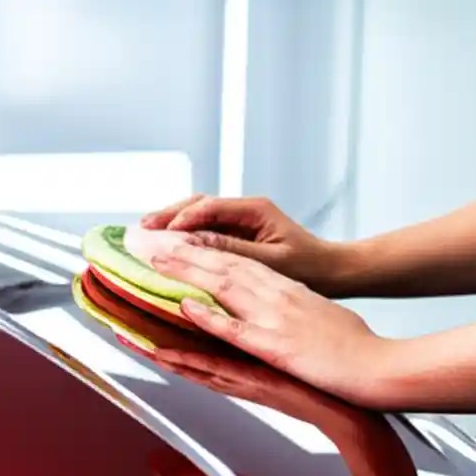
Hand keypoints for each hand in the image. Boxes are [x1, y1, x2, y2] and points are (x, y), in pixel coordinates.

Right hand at [141, 195, 345, 294]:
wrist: (332, 271)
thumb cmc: (309, 267)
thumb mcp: (270, 261)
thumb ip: (231, 250)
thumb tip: (194, 244)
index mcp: (256, 209)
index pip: (209, 207)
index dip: (182, 220)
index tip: (161, 235)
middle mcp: (246, 209)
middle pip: (198, 204)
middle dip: (169, 215)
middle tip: (143, 228)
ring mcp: (242, 219)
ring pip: (199, 214)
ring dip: (173, 223)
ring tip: (148, 232)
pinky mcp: (240, 233)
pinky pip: (206, 228)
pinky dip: (185, 235)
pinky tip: (169, 244)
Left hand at [150, 243, 393, 406]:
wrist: (379, 366)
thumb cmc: (355, 346)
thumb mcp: (321, 314)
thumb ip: (296, 305)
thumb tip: (283, 299)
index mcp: (288, 288)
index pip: (239, 259)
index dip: (207, 248)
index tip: (179, 239)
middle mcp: (278, 296)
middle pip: (224, 265)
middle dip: (185, 252)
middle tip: (152, 241)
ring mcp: (275, 320)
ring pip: (223, 287)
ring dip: (186, 273)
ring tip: (154, 262)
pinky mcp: (276, 347)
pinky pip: (235, 330)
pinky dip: (208, 317)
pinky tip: (184, 306)